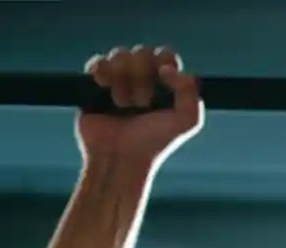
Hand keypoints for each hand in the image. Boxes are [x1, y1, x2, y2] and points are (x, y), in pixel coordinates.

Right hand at [75, 45, 202, 165]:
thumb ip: (190, 91)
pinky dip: (101, 70)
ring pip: (120, 54)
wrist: (120, 157)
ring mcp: (119, 80)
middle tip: (142, 103)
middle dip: (142, 76)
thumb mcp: (187, 121)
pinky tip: (103, 86)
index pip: (166, 55)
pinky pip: (98, 61)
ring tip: (123, 105)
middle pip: (142, 52)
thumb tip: (167, 68)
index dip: (163, 62)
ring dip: (123, 79)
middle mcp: (144, 79)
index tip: (162, 78)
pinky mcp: (96, 84)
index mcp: (166, 84)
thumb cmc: (154, 142)